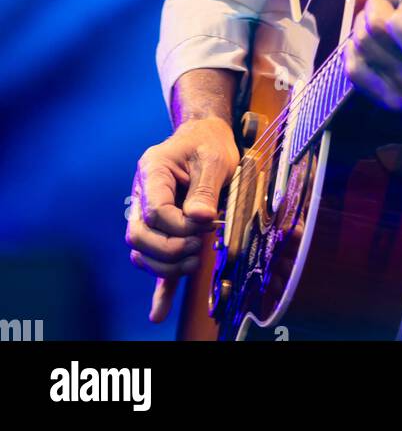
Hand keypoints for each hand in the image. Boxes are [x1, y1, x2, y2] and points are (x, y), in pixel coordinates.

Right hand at [126, 117, 239, 322]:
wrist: (204, 135)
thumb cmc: (209, 143)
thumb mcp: (214, 157)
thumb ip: (206, 188)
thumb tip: (200, 219)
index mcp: (152, 171)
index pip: (155, 212)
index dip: (179, 226)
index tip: (205, 225)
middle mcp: (142, 195)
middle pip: (139, 236)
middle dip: (170, 248)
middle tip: (200, 245)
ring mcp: (146, 214)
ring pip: (142, 252)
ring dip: (167, 264)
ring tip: (196, 261)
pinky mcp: (160, 230)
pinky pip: (154, 260)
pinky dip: (158, 286)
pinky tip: (159, 312)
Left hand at [343, 0, 401, 109]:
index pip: (393, 25)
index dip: (393, 6)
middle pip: (369, 34)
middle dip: (373, 11)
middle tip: (390, 8)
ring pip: (357, 50)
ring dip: (364, 28)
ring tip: (384, 25)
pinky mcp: (393, 103)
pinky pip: (354, 72)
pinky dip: (354, 51)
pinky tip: (371, 43)